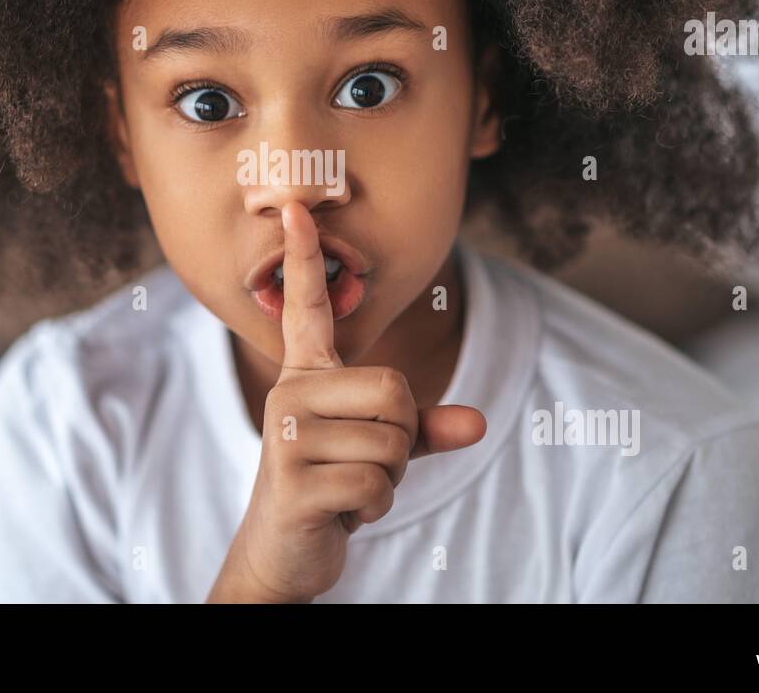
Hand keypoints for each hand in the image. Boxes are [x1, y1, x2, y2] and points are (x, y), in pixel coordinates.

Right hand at [210, 201, 486, 602]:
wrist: (282, 551)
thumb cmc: (331, 486)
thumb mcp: (380, 451)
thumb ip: (425, 429)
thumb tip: (476, 424)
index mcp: (306, 374)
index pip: (307, 306)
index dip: (303, 256)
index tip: (296, 207)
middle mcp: (290, 391)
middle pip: (395, 390)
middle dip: (401, 440)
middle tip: (363, 463)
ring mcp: (285, 432)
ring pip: (391, 440)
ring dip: (388, 478)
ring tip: (348, 487)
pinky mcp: (292, 478)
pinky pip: (376, 482)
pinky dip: (375, 506)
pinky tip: (342, 511)